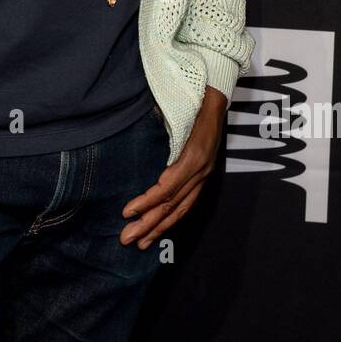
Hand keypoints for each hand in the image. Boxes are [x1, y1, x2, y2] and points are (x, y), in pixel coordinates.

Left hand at [119, 86, 228, 248]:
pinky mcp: (203, 176)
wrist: (215, 98)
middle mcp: (200, 171)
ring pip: (181, 209)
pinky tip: (160, 228)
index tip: (126, 212)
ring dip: (160, 228)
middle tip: (126, 238)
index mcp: (192, 157)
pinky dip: (172, 218)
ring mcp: (204, 175)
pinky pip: (188, 203)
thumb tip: (125, 132)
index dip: (146, 202)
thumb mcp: (172, 113)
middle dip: (149, 224)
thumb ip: (154, 126)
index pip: (166, 188)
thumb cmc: (190, 103)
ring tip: (141, 243)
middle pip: (172, 204)